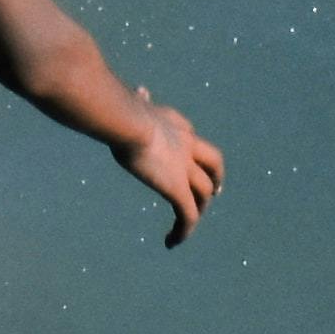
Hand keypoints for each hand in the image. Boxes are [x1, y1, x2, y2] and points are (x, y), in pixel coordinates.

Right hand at [117, 102, 224, 245]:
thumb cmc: (119, 110)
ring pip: (203, 193)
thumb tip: (141, 91)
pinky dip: (183, 231)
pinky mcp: (177, 189)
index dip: (193, 148)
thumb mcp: (130, 103)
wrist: (128, 121)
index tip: (189, 156)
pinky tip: (172, 242)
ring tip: (186, 225)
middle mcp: (186, 145)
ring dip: (198, 209)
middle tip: (215, 192)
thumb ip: (136, 100)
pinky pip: (187, 215)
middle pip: (213, 163)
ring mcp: (185, 168)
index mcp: (174, 122)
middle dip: (215, 178)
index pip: (190, 134)